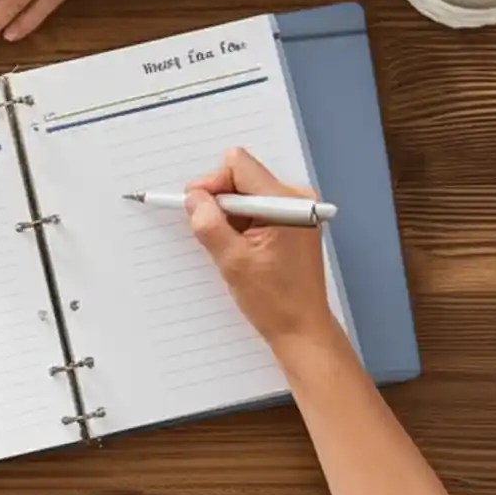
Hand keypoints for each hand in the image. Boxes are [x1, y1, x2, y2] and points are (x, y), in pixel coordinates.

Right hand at [184, 148, 336, 348]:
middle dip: (219, 202)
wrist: (302, 328)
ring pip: (245, 194)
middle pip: (241, 177)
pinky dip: (241, 224)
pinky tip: (241, 248)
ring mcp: (296, 210)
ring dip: (229, 216)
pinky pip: (255, 209)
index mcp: (286, 202)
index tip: (197, 207)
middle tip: (211, 232)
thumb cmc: (275, 301)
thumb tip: (193, 199)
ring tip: (230, 247)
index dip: (211, 184)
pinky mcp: (292, 221)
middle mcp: (296, 198)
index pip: (238, 166)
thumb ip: (209, 224)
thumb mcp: (232, 262)